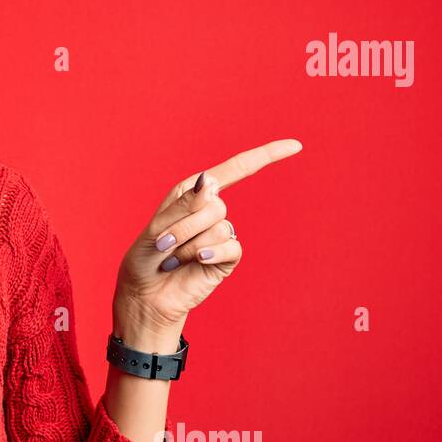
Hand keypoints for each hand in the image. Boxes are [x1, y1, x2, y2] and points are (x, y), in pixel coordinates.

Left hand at [114, 139, 302, 332]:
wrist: (147, 295)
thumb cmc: (145, 259)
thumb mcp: (157, 227)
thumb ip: (183, 206)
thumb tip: (207, 180)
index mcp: (192, 192)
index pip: (234, 170)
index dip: (265, 156)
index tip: (296, 145)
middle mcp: (209, 209)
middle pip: (215, 205)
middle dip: (184, 227)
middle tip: (165, 244)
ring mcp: (221, 233)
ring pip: (218, 227)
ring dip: (189, 245)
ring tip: (174, 258)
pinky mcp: (227, 256)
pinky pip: (230, 246)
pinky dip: (211, 253)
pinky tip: (197, 261)